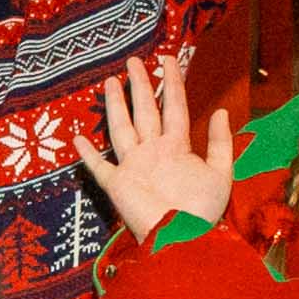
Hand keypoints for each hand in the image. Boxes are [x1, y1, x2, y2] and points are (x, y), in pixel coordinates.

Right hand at [85, 54, 238, 241]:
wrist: (181, 239)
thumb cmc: (202, 211)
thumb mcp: (221, 173)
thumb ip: (220, 143)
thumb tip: (220, 111)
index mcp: (177, 147)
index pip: (173, 107)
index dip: (171, 83)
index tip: (167, 60)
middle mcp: (153, 152)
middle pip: (145, 111)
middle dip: (140, 85)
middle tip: (134, 61)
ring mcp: (133, 166)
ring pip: (122, 128)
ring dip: (116, 106)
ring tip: (109, 82)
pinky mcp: (117, 185)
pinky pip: (99, 167)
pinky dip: (87, 155)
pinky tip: (78, 139)